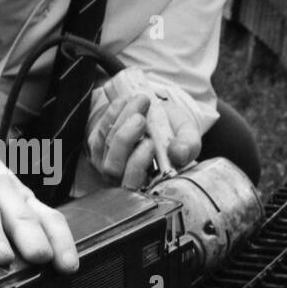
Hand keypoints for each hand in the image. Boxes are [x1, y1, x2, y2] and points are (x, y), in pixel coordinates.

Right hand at [0, 119, 79, 272]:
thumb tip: (41, 259)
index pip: (47, 217)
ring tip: (2, 257)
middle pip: (20, 215)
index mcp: (18, 194)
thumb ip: (18, 218)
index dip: (60, 241)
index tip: (69, 266)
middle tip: (42, 258)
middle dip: (33, 238)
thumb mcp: (3, 188)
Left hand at [89, 74, 201, 188]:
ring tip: (141, 101)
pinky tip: (127, 101)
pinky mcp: (98, 146)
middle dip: (125, 140)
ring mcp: (107, 163)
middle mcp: (124, 178)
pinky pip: (99, 130)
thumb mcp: (188, 135)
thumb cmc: (174, 132)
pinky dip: (113, 113)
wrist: (160, 115)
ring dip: (122, 119)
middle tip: (141, 118)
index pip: (134, 187)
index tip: (151, 143)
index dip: (138, 165)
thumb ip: (188, 146)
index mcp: (149, 183)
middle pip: (113, 168)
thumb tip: (179, 154)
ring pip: (106, 145)